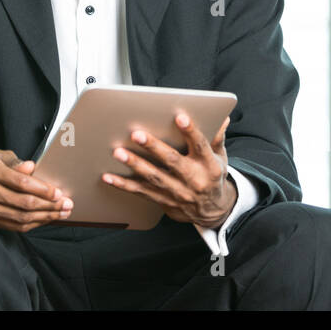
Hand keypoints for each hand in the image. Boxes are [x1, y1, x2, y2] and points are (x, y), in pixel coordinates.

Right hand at [0, 148, 71, 232]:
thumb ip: (15, 163)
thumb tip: (32, 168)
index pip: (20, 183)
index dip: (42, 189)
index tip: (58, 192)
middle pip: (23, 203)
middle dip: (49, 205)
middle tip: (67, 204)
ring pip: (20, 217)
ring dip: (45, 217)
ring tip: (62, 213)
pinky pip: (13, 225)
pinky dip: (32, 224)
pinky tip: (45, 219)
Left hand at [102, 113, 236, 229]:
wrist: (213, 212)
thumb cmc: (213, 177)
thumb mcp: (220, 158)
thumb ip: (216, 137)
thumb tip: (221, 117)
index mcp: (209, 165)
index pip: (200, 145)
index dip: (191, 131)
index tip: (180, 117)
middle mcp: (193, 179)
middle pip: (172, 161)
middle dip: (153, 147)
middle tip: (136, 134)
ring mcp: (178, 192)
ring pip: (154, 178)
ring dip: (135, 165)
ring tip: (119, 153)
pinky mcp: (164, 201)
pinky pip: (142, 192)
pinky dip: (124, 185)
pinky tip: (109, 177)